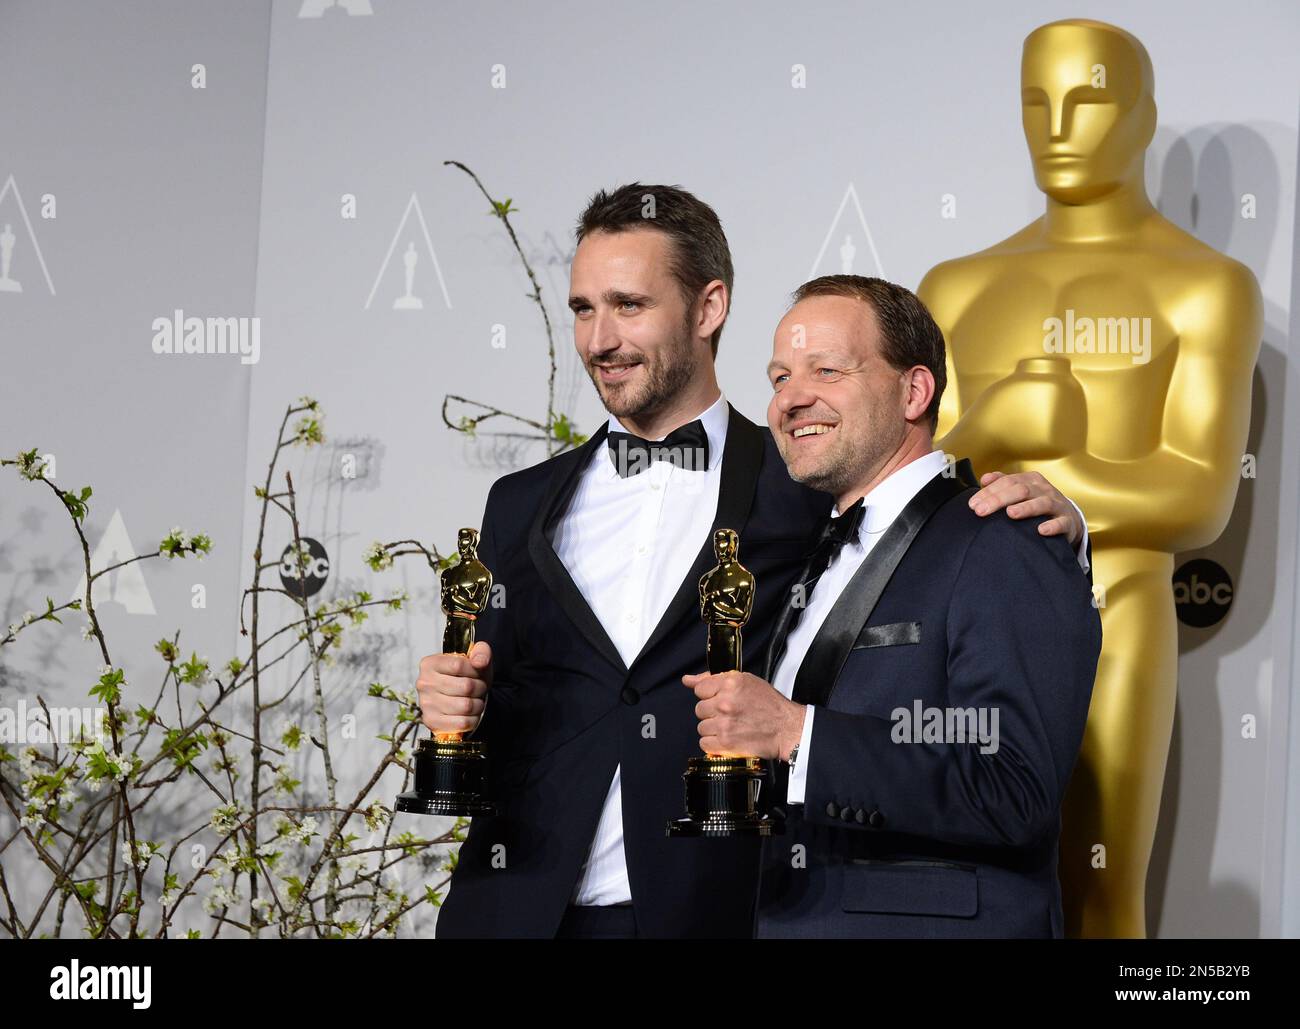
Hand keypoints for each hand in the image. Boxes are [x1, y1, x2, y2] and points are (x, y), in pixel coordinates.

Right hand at [416, 640, 491, 734]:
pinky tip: (469, 713)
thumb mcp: (476, 658)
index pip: (458, 665)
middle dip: (480, 688)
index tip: (477, 672)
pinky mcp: (432, 722)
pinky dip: (472, 719)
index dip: (475, 670)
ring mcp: (426, 704)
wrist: (461, 697)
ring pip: (466, 706)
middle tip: (479, 688)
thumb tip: (479, 662)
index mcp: (430, 664)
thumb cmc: (467, 675)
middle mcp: (424, 683)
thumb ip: (481, 652)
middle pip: (465, 687)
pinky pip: (462, 723)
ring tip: (474, 700)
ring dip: (478, 704)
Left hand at [681, 670, 805, 760]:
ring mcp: (724, 724)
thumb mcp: (746, 681)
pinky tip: (727, 739)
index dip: (709, 695)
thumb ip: (714, 679)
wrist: (787, 729)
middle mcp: (725, 703)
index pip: (700, 688)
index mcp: (730, 684)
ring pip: (701, 727)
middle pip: (699, 709)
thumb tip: (688, 679)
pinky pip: (704, 744)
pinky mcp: (726, 743)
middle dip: (712, 712)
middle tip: (729, 715)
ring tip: (731, 727)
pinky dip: (714, 744)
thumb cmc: (770, 705)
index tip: (719, 700)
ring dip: (713, 729)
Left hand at [969, 470, 1082, 545]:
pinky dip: (1052, 526)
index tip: (972, 504)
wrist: (1068, 518)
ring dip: (1026, 508)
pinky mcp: (1067, 521)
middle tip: (981, 511)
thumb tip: (984, 479)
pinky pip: (1061, 523)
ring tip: (1010, 514)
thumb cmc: (1038, 503)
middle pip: (1021, 490)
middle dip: (999, 500)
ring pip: (1042, 503)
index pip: (1007, 482)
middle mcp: (1044, 489)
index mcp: (1030, 480)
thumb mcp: (1021, 490)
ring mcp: (1057, 504)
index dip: (989, 492)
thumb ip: (1002, 483)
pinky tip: (1041, 530)